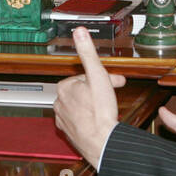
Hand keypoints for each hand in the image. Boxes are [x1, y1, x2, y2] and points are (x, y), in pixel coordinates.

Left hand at [53, 28, 126, 167]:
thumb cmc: (100, 112)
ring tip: (107, 108)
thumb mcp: (98, 76)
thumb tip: (79, 32)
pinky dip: (89, 118)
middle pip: (83, 90)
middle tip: (114, 94)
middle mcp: (59, 103)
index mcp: (64, 88)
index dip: (103, 77)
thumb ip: (88, 53)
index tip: (115, 81)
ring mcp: (63, 119)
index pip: (85, 76)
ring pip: (81, 105)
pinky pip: (79, 120)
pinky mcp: (69, 132)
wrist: (101, 143)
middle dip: (99, 90)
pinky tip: (100, 120)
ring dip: (94, 104)